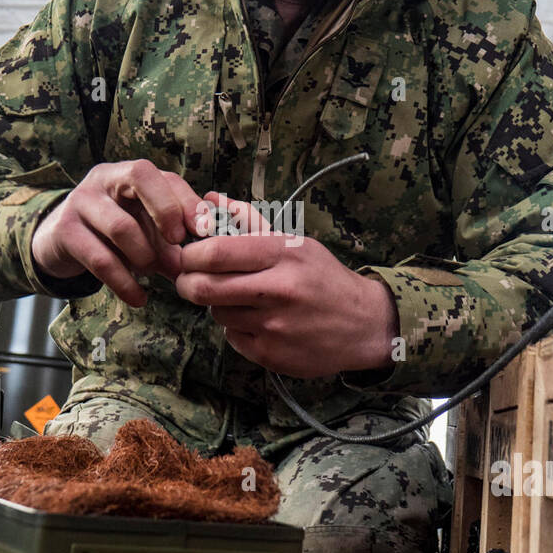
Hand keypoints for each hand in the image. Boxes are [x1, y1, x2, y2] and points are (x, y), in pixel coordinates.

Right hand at [31, 160, 205, 306]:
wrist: (58, 243)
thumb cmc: (113, 234)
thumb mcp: (145, 232)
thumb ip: (172, 242)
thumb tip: (204, 263)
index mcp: (128, 174)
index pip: (162, 175)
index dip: (186, 200)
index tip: (204, 230)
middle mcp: (104, 179)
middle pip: (140, 176)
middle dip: (167, 210)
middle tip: (178, 242)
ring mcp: (80, 202)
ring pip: (121, 226)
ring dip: (144, 256)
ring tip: (151, 272)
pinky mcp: (65, 232)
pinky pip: (101, 260)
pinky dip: (125, 284)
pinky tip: (139, 299)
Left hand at [174, 194, 400, 377]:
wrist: (364, 325)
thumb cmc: (323, 278)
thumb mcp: (295, 243)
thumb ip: (249, 222)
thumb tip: (212, 199)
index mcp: (283, 254)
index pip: (215, 252)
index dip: (191, 254)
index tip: (188, 256)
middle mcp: (277, 289)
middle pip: (202, 287)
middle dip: (187, 283)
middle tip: (190, 280)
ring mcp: (273, 325)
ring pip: (216, 313)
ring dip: (219, 306)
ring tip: (241, 300)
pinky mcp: (270, 354)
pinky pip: (231, 337)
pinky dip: (237, 328)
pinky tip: (259, 322)